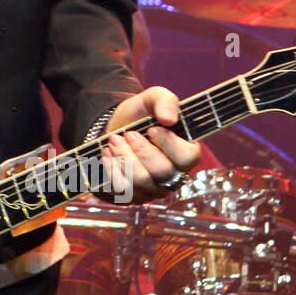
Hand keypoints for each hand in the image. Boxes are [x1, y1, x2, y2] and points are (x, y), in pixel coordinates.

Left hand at [99, 87, 201, 202]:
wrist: (114, 128)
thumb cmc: (140, 116)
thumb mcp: (152, 99)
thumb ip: (165, 101)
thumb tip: (168, 119)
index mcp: (185, 153)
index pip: (188, 157)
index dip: (169, 144)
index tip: (152, 129)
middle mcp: (173, 176)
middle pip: (163, 172)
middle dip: (141, 150)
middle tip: (128, 134)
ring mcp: (153, 189)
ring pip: (142, 182)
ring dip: (125, 158)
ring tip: (114, 140)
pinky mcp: (132, 196)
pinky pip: (123, 190)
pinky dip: (112, 169)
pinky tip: (107, 153)